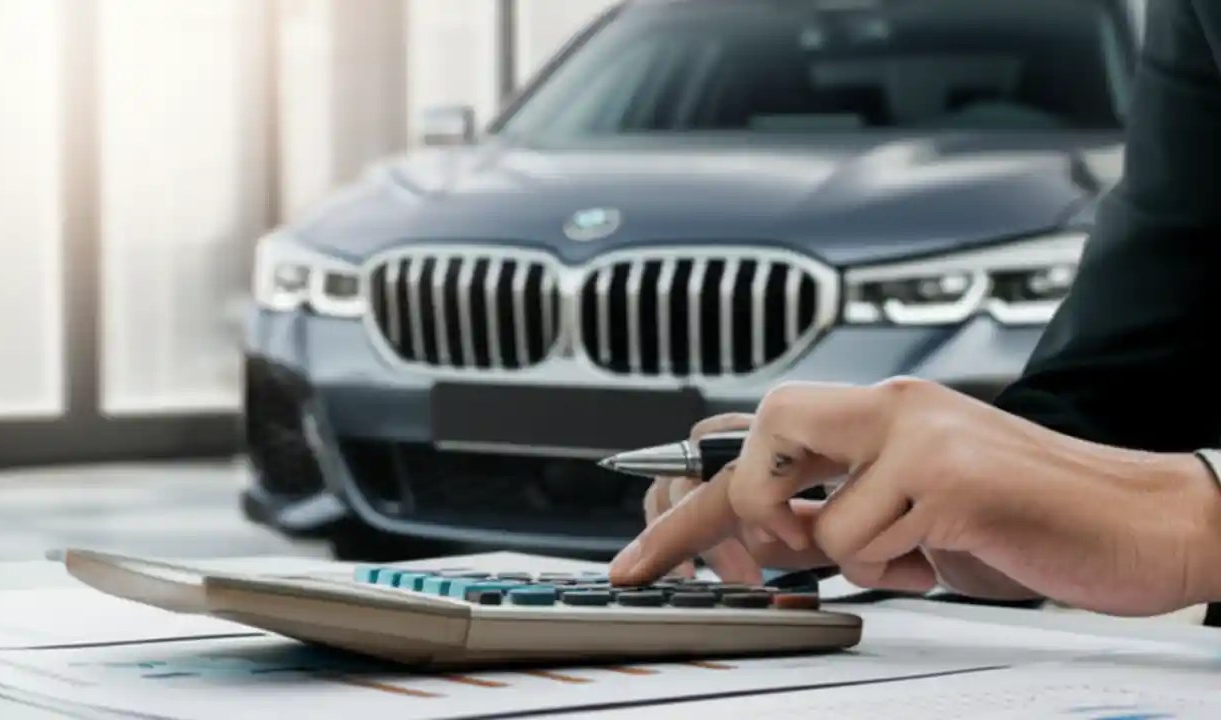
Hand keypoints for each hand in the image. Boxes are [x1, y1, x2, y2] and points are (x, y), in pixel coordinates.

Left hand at [613, 378, 1220, 615]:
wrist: (1140, 520)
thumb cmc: (1026, 514)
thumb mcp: (916, 502)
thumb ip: (842, 501)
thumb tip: (763, 533)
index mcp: (880, 409)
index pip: (754, 429)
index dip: (686, 491)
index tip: (644, 550)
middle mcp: (892, 408)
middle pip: (757, 433)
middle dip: (740, 512)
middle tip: (772, 552)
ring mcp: (921, 437)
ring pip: (811, 515)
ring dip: (850, 558)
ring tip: (912, 549)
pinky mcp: (952, 481)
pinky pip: (866, 544)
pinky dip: (895, 571)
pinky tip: (946, 553)